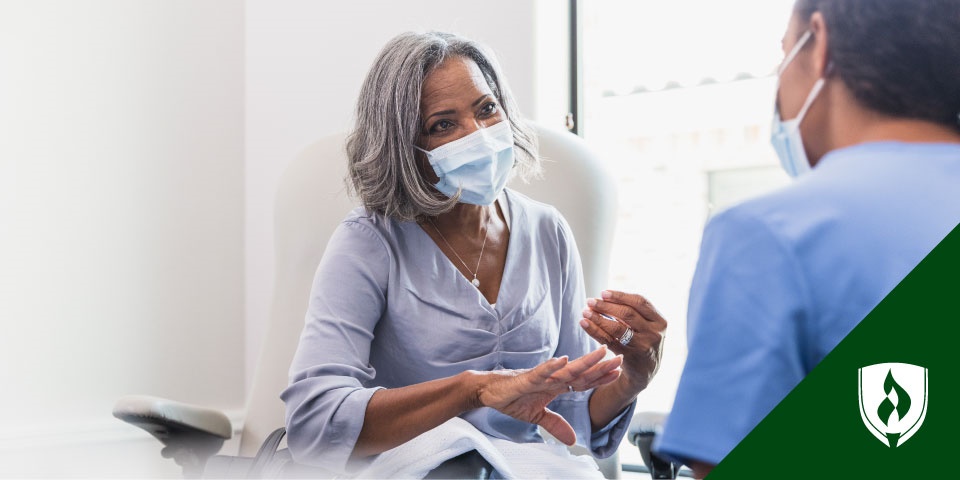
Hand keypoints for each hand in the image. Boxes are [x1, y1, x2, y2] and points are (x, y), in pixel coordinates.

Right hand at [475, 347, 621, 444]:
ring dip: (584, 362)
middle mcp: (551, 378)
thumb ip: (555, 424)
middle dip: (601, 366)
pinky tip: (563, 360)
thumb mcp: (536, 416)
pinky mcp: (525, 379)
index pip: (583, 382)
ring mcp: (540, 377)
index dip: (600, 378)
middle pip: (581, 373)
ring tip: (600, 354)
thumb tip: (573, 440)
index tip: (618, 372)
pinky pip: (540, 372)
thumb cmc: (511, 398)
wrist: (487, 391)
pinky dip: (551, 366)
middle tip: (620, 358)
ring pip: (565, 370)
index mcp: (555, 386)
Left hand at [580, 290, 665, 391]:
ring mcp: (643, 346)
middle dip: (606, 306)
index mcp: (660, 321)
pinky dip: (595, 330)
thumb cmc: (642, 340)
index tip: (603, 292)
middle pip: (627, 314)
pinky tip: (584, 323)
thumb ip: (633, 311)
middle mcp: (654, 333)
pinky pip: (609, 341)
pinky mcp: (630, 357)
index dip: (620, 296)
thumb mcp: (647, 325)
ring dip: (598, 318)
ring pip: (617, 328)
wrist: (646, 371)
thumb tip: (604, 296)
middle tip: (590, 301)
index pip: (640, 302)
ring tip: (585, 312)